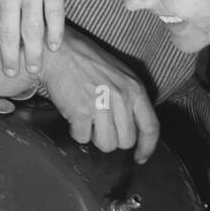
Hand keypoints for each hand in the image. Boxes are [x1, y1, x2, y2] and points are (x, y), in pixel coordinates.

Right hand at [0, 31, 158, 161]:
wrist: (58, 52)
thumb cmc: (86, 63)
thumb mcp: (119, 76)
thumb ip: (130, 100)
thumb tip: (132, 130)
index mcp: (135, 89)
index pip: (150, 127)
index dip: (147, 148)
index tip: (140, 158)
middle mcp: (122, 98)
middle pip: (126, 142)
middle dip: (112, 139)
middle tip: (100, 126)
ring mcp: (102, 105)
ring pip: (106, 145)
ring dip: (94, 138)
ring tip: (87, 121)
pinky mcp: (81, 111)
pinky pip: (83, 138)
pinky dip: (76, 132)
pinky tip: (73, 117)